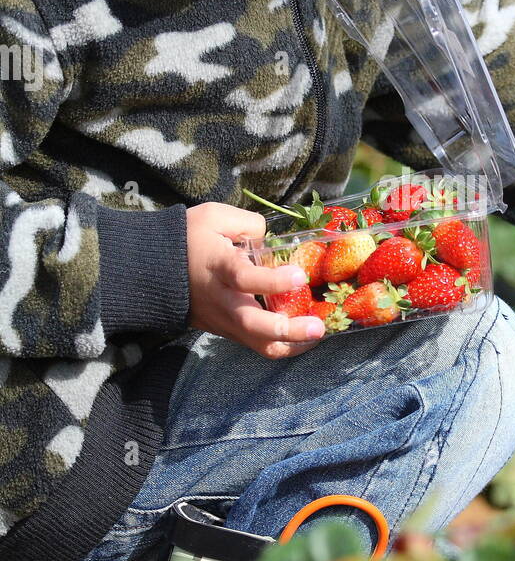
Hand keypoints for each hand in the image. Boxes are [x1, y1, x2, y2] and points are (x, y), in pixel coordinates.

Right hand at [186, 202, 324, 357]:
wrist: (150, 270)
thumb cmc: (186, 239)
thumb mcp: (214, 217)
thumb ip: (248, 225)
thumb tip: (270, 240)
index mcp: (218, 267)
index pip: (244, 278)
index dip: (273, 281)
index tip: (299, 276)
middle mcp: (220, 299)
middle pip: (253, 324)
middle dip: (288, 329)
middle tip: (317, 327)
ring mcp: (221, 320)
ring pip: (256, 344)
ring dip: (290, 344)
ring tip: (316, 336)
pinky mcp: (224, 331)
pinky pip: (254, 344)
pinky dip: (280, 343)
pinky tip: (301, 335)